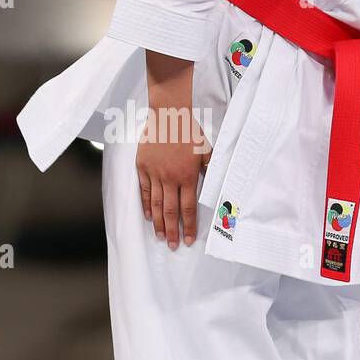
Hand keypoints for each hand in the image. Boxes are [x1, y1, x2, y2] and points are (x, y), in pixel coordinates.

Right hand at [136, 54, 212, 249]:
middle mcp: (170, 178)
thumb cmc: (190, 130)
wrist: (169, 113)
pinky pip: (145, 191)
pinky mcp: (143, 167)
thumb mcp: (207, 150)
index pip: (188, 209)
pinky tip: (148, 216)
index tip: (188, 240)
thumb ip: (210, 170)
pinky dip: (146, 205)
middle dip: (172, 231)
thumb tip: (216, 188)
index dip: (188, 226)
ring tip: (160, 237)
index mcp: (187, 176)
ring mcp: (154, 173)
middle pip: (170, 211)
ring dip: (158, 223)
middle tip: (172, 245)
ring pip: (156, 204)